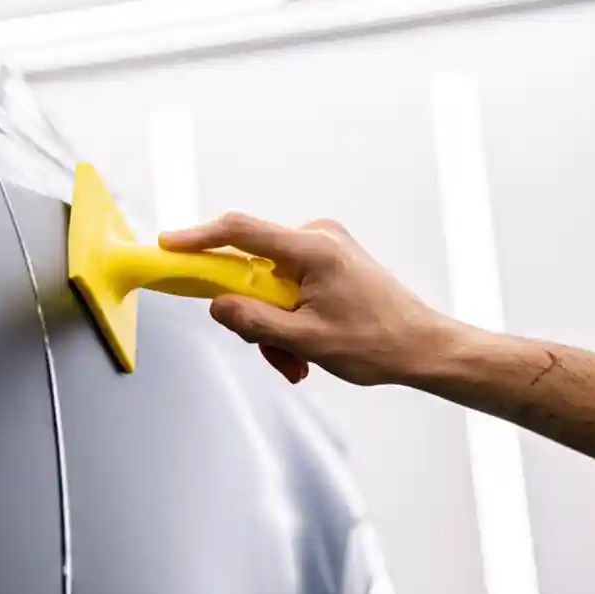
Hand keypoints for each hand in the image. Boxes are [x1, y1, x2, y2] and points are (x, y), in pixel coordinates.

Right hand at [160, 213, 458, 386]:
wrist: (426, 347)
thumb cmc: (379, 343)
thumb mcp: (307, 341)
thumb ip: (254, 321)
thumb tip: (217, 306)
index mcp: (313, 249)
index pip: (240, 231)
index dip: (199, 237)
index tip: (168, 245)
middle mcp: (318, 237)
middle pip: (252, 267)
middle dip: (253, 314)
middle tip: (275, 355)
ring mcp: (325, 246)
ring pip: (270, 283)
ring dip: (274, 325)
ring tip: (298, 362)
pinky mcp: (330, 260)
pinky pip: (289, 285)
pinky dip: (289, 318)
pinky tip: (306, 349)